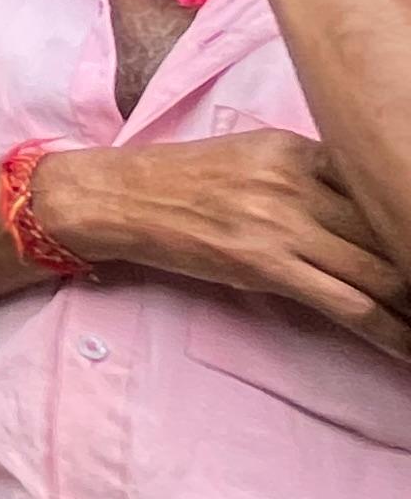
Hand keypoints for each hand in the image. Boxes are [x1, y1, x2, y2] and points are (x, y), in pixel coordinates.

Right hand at [37, 130, 410, 356]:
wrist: (117, 199)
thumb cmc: (181, 181)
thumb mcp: (251, 156)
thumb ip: (308, 174)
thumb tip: (363, 209)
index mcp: (296, 150)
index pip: (379, 186)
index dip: (410, 218)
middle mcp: (297, 183)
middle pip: (391, 232)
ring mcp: (283, 224)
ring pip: (382, 272)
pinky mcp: (267, 264)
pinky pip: (350, 305)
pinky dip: (390, 331)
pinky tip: (407, 348)